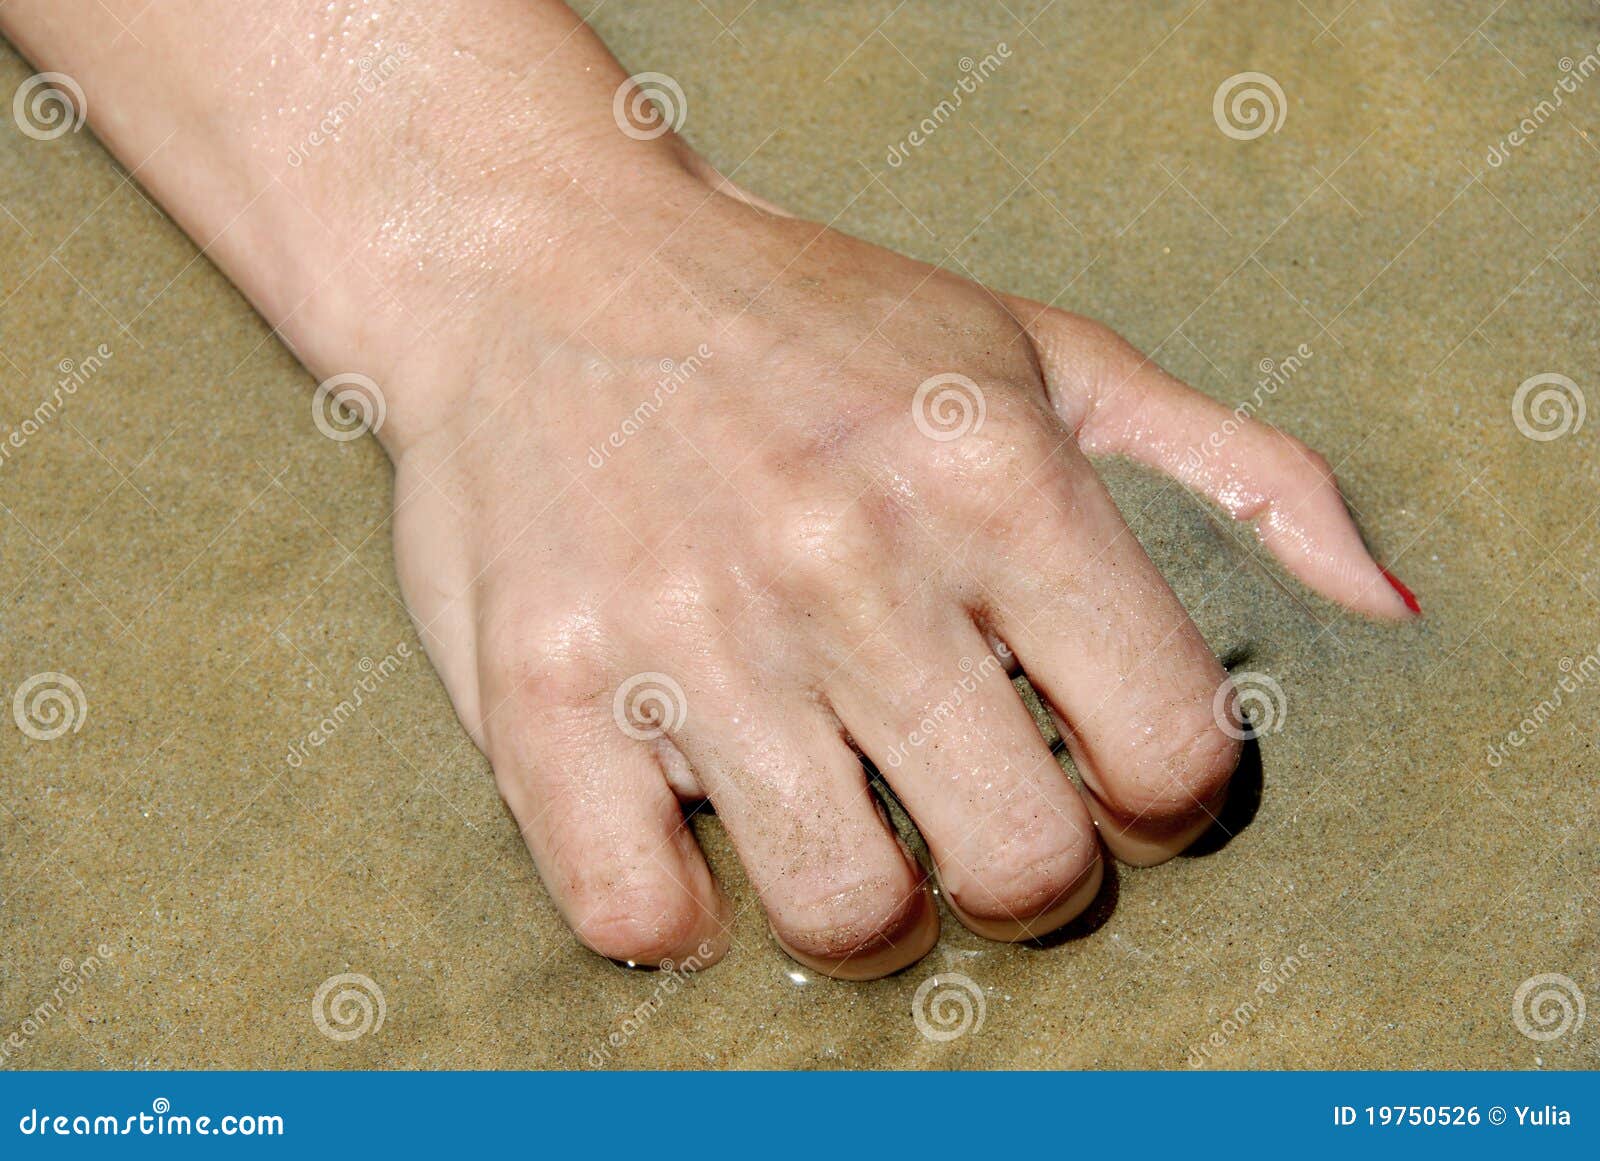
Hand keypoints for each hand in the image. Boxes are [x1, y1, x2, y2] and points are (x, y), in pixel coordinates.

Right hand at [383, 168, 1413, 978]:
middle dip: (1023, 869)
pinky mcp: (539, 690)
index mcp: (994, 473)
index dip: (1158, 795)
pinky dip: (681, 916)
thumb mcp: (1037, 347)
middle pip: (1020, 867)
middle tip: (975, 815)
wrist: (536, 260)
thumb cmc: (806, 317)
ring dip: (868, 907)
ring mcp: (685, 632)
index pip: (1169, 747)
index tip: (1105, 774)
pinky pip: (637, 915)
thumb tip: (1375, 602)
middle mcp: (846, 557)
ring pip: (845, 915)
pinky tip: (698, 843)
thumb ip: (1232, 464)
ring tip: (846, 829)